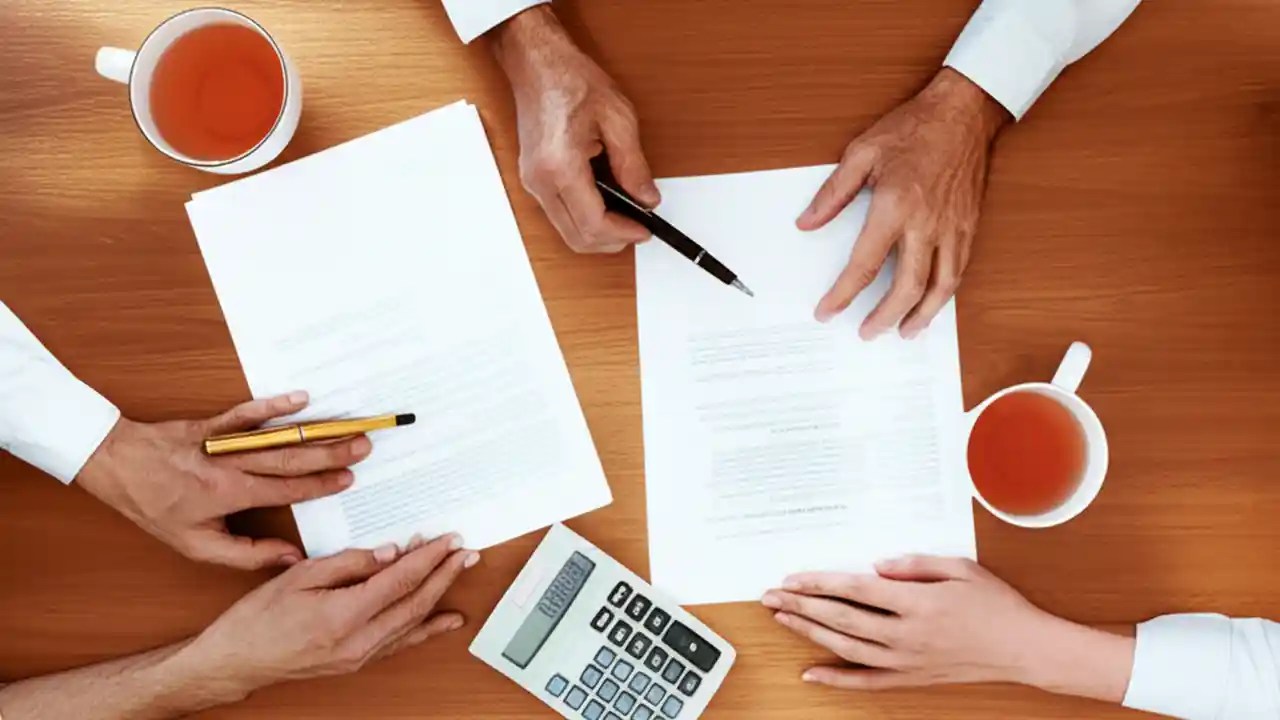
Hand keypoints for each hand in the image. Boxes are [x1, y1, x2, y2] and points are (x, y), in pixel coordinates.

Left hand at [77, 391, 369, 569]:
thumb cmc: (153, 506)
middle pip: (290, 458)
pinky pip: (247, 411)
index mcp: (229, 494)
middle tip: (365, 446)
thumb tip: (288, 557)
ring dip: (315, 431)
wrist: (114, 465)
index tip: (349, 480)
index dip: (320, 485)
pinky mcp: (212, 422)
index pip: (286, 489)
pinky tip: (301, 399)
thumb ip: (245, 554)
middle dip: (331, 453)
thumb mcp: (195, 545)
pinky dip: (274, 405)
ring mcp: (222, 440)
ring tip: (347, 425)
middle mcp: (230, 464)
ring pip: (277, 436)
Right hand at [176, 534, 477, 700]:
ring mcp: (359, 656)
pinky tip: (447, 619)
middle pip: (415, 602)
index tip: (448, 541)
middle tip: (465, 552)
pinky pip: (401, 643)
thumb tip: (391, 553)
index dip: (428, 558)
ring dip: (439, 594)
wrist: (237, 661)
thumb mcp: (301, 575)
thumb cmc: (258, 618)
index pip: (399, 581)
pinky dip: (427, 629)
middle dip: (444, 574)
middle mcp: (357, 641)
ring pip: (412, 622)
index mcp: (342, 615)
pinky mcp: (357, 662)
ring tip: (460, 571)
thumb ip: (350, 562)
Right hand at [492, 5, 658, 253]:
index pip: (594, 223)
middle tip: (638, 229)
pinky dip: (584, 218)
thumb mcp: (617, 118)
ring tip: (626, 216)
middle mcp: (541, 181)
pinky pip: (560, 214)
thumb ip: (634, 165)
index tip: (645, 229)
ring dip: (598, 231)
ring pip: (567, 230)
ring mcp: (533, 182)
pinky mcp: (533, 179)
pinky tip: (606, 202)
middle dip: (611, 241)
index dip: (624, 234)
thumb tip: (647, 197)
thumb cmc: (569, 80)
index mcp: (560, 166)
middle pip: (577, 237)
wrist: (536, 64)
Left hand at [762, 556, 1133, 700]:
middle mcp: (906, 634)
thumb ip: (914, 564)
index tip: (792, 578)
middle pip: (841, 618)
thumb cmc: (996, 605)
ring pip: (846, 647)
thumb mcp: (959, 568)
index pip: (854, 590)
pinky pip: (866, 682)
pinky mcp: (912, 678)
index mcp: (916, 602)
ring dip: (810, 633)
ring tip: (781, 620)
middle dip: (801, 606)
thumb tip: (876, 566)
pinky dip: (836, 679)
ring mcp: (907, 661)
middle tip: (769, 597)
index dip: (818, 583)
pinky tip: (811, 673)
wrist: (1025, 648)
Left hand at [800, 68, 1010, 338]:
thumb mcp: (861, 152)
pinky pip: (958, 272)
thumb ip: (833, 193)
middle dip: (885, 316)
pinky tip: (931, 305)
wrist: (964, 112)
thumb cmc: (914, 128)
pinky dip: (944, 296)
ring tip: (904, 332)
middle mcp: (926, 223)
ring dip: (921, 316)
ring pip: (940, 287)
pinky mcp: (969, 227)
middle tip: (867, 333)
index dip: (843, 294)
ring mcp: (952, 228)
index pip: (864, 264)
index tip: (827, 312)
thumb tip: (807, 223)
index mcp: (895, 205)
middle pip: (906, 286)